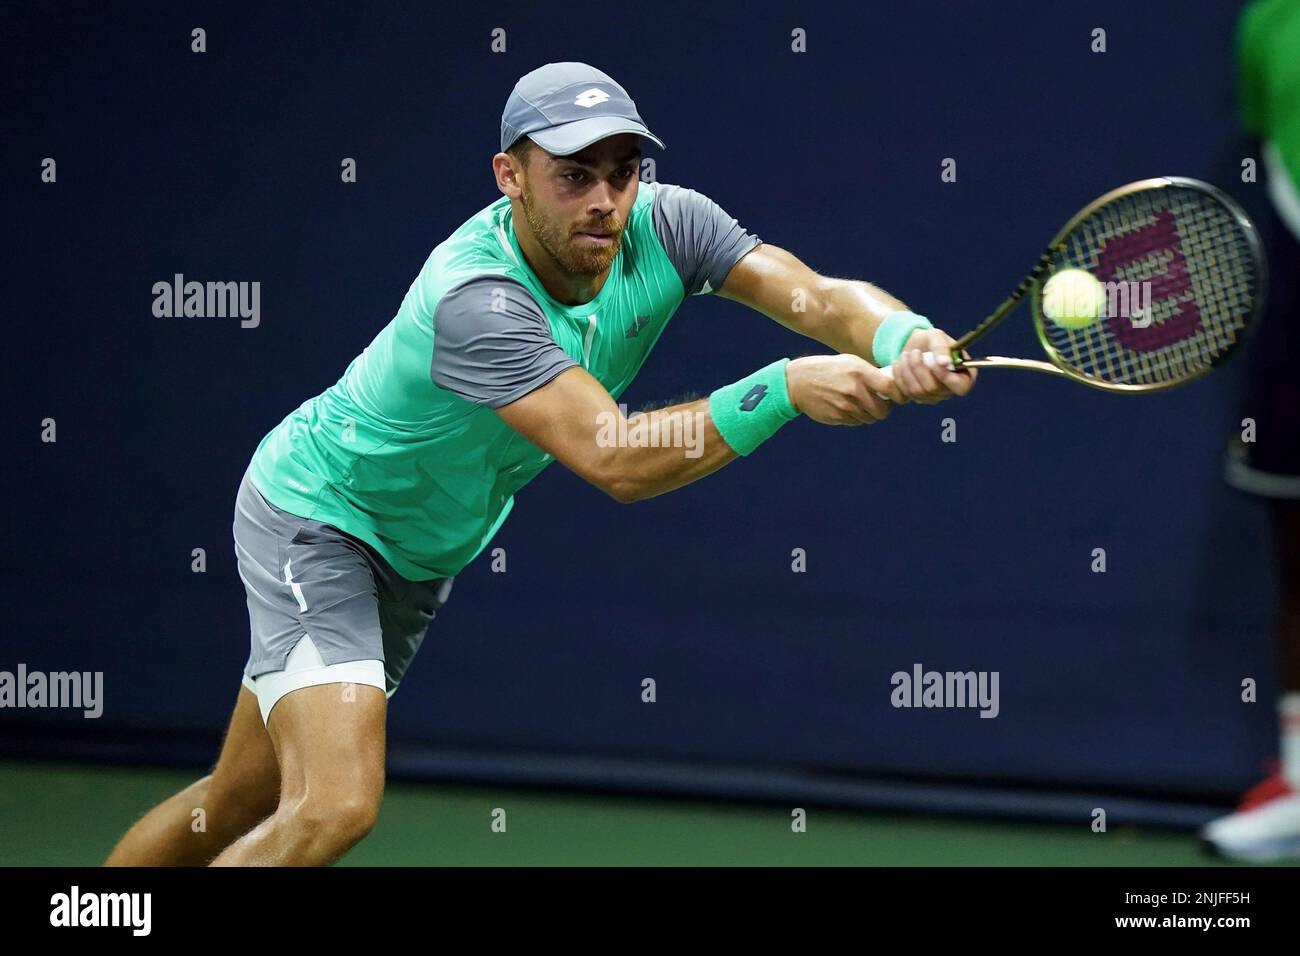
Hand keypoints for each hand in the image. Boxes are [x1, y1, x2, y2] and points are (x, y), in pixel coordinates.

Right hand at [786, 354, 905, 425]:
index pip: (891, 387)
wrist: (798, 381)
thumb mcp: (850, 362)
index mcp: (860, 372)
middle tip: (880, 404)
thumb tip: (893, 385)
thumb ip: (870, 373)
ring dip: (869, 414)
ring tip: (861, 404)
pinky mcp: (837, 417)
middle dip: (884, 409)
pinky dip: (855, 417)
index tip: (899, 397)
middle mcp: (854, 390)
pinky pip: (855, 422)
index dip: (899, 395)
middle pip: (882, 410)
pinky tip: (846, 407)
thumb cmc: (829, 370)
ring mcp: (845, 405)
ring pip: (869, 418)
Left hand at [888, 328, 977, 403]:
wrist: (914, 345)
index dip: (947, 378)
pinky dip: (898, 378)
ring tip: (904, 355)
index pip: (961, 388)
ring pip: (917, 392)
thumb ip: (942, 348)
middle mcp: (949, 390)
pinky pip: (904, 395)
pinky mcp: (915, 398)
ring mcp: (932, 397)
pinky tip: (897, 364)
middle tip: (913, 352)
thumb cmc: (930, 340)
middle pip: (934, 389)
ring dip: (906, 371)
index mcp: (963, 375)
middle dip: (919, 368)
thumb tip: (944, 362)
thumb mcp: (937, 337)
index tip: (934, 364)